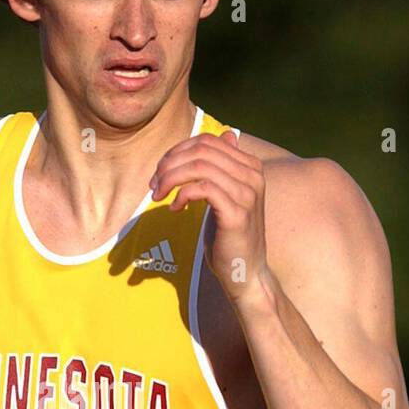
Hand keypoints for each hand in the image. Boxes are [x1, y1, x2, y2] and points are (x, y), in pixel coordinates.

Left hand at [150, 129, 269, 304]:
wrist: (245, 273)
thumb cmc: (230, 237)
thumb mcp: (227, 196)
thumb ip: (223, 168)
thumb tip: (225, 135)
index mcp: (250, 167)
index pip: (208, 142)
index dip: (177, 152)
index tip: (161, 172)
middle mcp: (253, 176)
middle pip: (201, 151)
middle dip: (170, 164)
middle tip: (155, 184)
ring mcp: (247, 194)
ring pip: (199, 167)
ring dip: (171, 178)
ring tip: (160, 195)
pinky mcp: (237, 213)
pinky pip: (203, 189)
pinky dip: (182, 195)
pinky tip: (176, 209)